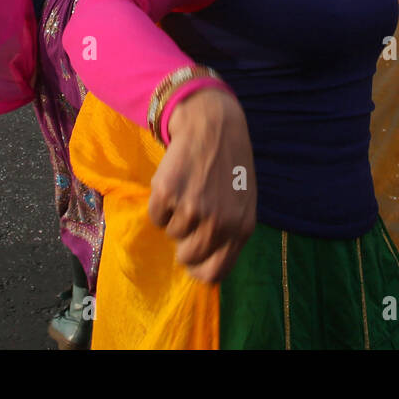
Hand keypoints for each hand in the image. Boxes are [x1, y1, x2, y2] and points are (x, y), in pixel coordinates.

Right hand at [148, 87, 255, 283]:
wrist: (213, 125)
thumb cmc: (229, 164)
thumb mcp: (242, 202)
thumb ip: (230, 232)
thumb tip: (208, 264)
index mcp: (241, 229)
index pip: (215, 272)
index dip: (199, 269)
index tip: (192, 260)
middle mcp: (218, 223)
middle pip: (188, 257)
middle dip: (184, 241)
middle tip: (188, 216)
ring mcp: (192, 209)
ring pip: (171, 233)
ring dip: (174, 216)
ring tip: (187, 190)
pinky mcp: (167, 194)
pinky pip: (156, 216)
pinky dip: (160, 203)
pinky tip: (176, 182)